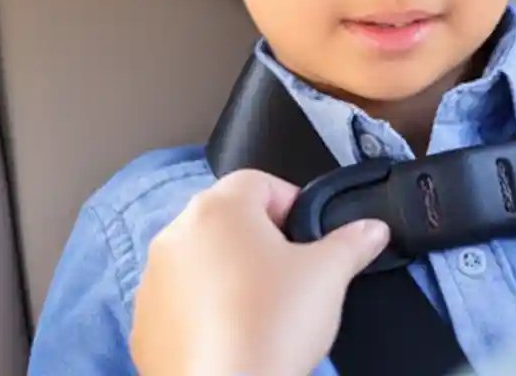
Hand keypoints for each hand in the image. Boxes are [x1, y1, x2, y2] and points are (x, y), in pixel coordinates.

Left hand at [130, 170, 390, 375]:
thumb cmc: (271, 326)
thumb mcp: (329, 274)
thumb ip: (352, 242)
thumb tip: (372, 230)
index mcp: (220, 209)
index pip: (260, 182)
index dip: (293, 205)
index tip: (309, 236)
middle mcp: (176, 235)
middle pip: (227, 219)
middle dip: (260, 240)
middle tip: (291, 274)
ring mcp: (154, 280)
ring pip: (200, 260)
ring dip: (228, 273)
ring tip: (261, 308)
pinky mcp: (143, 323)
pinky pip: (179, 302)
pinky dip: (204, 310)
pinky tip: (233, 333)